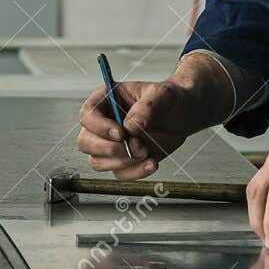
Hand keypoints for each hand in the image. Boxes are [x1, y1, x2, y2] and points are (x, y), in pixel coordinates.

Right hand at [76, 79, 201, 179]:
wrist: (183, 114)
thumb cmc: (169, 98)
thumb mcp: (162, 95)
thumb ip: (146, 107)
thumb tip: (130, 126)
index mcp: (106, 99)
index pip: (87, 115)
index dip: (99, 126)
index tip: (121, 133)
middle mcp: (103, 123)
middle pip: (85, 142)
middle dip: (108, 149)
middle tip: (133, 146)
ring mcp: (111, 143)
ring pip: (98, 162)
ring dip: (122, 162)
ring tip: (146, 151)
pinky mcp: (123, 160)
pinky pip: (119, 174)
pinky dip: (134, 172)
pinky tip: (152, 162)